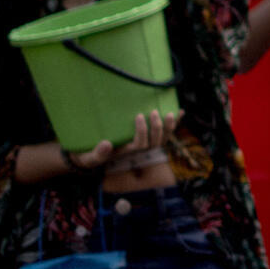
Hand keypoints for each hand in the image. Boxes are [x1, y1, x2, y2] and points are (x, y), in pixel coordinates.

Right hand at [63, 108, 179, 172]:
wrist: (91, 155)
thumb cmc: (89, 155)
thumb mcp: (89, 157)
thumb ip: (97, 154)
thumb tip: (106, 144)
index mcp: (126, 153)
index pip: (140, 145)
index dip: (143, 132)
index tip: (138, 116)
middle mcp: (138, 150)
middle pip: (155, 143)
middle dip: (157, 128)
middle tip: (153, 112)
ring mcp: (144, 144)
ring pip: (162, 140)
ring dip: (169, 127)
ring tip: (171, 113)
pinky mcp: (147, 138)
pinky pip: (164, 133)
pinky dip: (174, 123)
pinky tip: (180, 111)